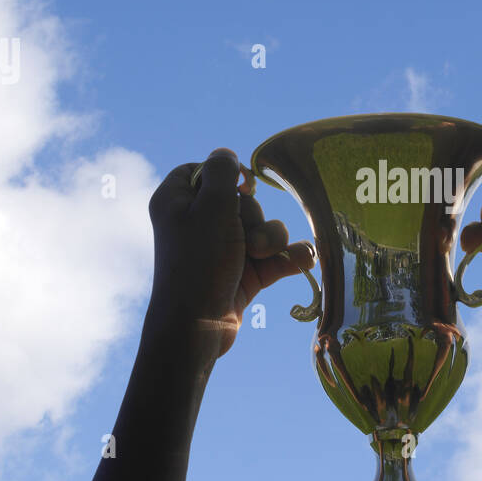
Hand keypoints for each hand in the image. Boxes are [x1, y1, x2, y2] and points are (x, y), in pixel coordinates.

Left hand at [147, 148, 315, 356]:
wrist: (197, 326)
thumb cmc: (197, 264)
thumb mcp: (210, 208)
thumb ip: (221, 173)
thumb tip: (226, 154)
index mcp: (177, 200)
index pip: (202, 170)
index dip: (225, 174)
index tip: (240, 184)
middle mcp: (198, 222)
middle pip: (241, 199)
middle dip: (253, 216)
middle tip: (244, 236)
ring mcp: (223, 249)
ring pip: (264, 227)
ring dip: (271, 239)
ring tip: (261, 256)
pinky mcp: (244, 273)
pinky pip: (276, 255)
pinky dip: (288, 257)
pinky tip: (304, 260)